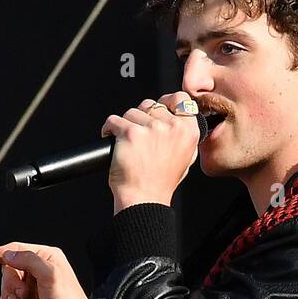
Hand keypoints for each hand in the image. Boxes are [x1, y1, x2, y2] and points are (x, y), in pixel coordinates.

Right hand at [0, 243, 88, 298]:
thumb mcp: (50, 275)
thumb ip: (29, 261)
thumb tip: (8, 255)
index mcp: (47, 256)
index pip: (16, 249)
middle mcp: (40, 267)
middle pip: (9, 266)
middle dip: (10, 280)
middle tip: (20, 293)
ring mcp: (33, 284)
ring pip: (8, 281)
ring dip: (8, 290)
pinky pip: (9, 294)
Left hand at [100, 92, 199, 212]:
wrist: (144, 199)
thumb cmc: (160, 181)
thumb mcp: (185, 156)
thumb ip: (182, 133)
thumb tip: (175, 113)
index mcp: (188, 131)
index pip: (180, 99)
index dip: (165, 102)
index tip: (156, 110)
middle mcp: (173, 127)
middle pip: (151, 105)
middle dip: (141, 118)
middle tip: (139, 139)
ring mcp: (152, 129)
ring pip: (131, 112)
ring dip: (125, 125)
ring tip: (127, 144)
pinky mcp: (131, 133)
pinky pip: (114, 120)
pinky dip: (109, 130)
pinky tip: (113, 141)